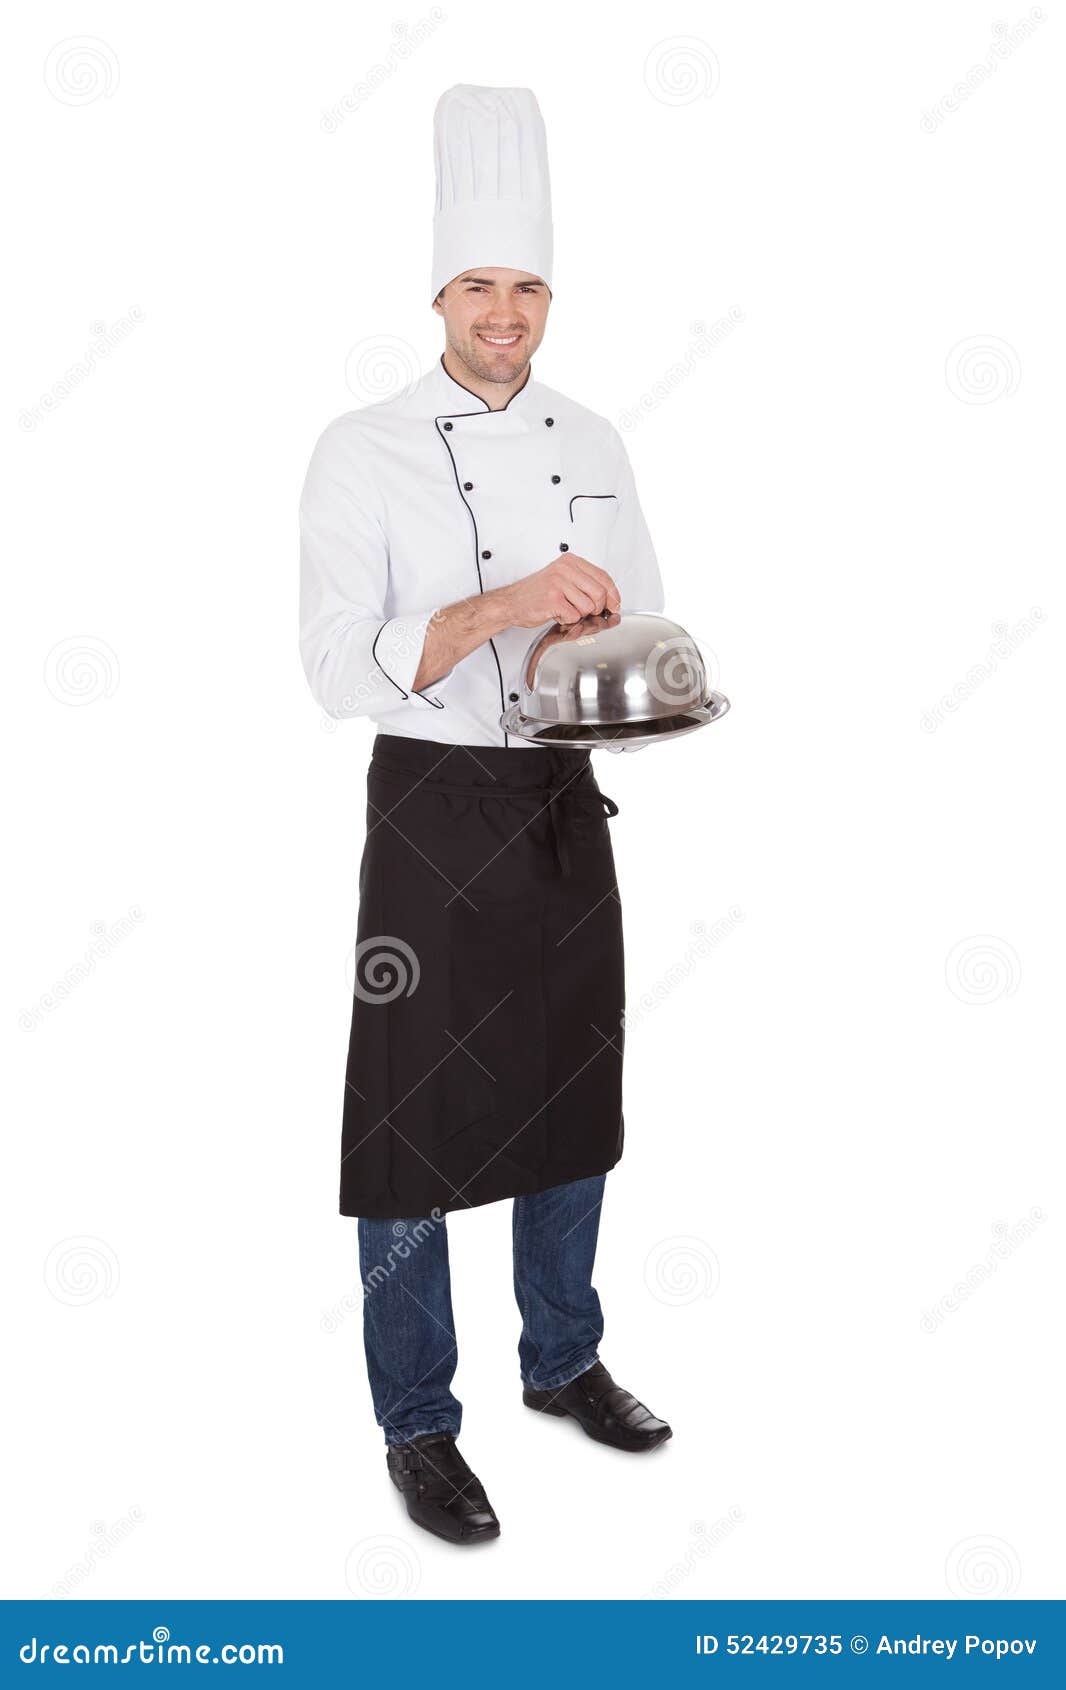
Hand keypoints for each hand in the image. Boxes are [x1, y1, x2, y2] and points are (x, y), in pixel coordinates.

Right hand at [499, 554, 621, 628]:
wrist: (511, 602)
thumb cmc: (536, 593)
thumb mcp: (562, 578)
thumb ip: (585, 583)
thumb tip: (610, 598)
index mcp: (570, 561)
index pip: (603, 576)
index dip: (613, 594)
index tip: (614, 604)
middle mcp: (565, 569)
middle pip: (599, 593)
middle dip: (597, 608)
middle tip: (585, 611)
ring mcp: (558, 583)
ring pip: (588, 607)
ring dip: (579, 614)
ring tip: (565, 609)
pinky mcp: (553, 599)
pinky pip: (574, 616)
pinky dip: (567, 619)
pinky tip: (556, 613)